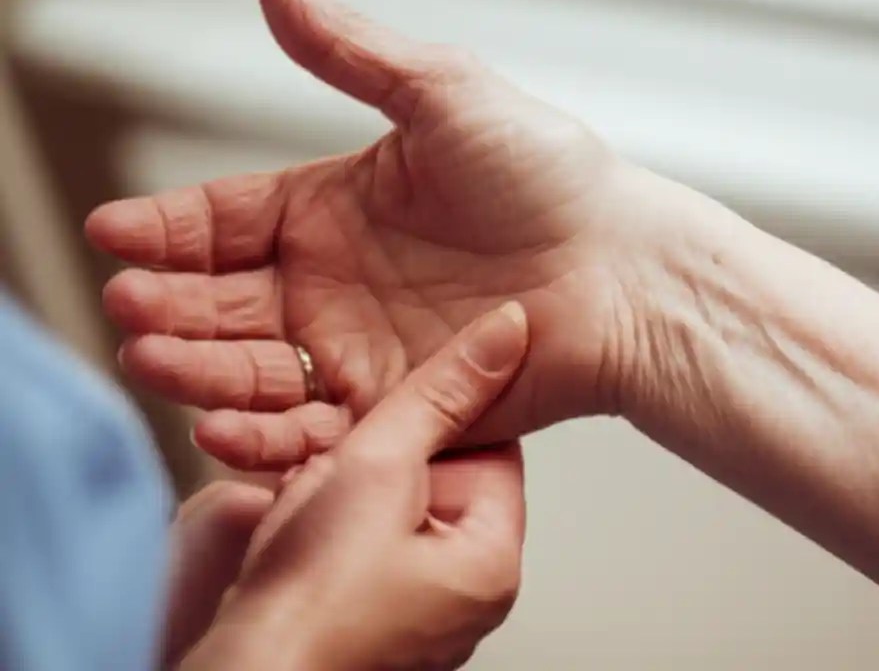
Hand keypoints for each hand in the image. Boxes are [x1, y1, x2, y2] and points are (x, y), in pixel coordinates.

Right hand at [85, 0, 694, 469]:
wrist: (627, 271)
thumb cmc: (552, 178)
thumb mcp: (444, 96)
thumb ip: (349, 51)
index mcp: (331, 209)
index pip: (221, 221)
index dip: (163, 228)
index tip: (113, 231)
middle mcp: (332, 285)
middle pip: (220, 300)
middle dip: (166, 302)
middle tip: (131, 301)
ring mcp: (359, 352)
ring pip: (250, 369)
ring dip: (195, 368)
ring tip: (153, 357)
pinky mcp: (394, 412)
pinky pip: (312, 431)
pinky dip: (263, 432)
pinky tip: (218, 422)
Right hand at [179, 302, 529, 670]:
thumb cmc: (310, 601)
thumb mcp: (379, 466)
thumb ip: (439, 394)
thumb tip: (505, 335)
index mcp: (492, 562)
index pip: (490, 452)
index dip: (438, 414)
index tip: (394, 401)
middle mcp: (464, 598)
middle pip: (435, 483)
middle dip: (380, 458)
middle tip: (337, 464)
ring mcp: (416, 616)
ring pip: (387, 515)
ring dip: (344, 491)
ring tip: (308, 504)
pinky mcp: (367, 624)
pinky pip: (356, 553)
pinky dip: (325, 530)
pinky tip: (293, 533)